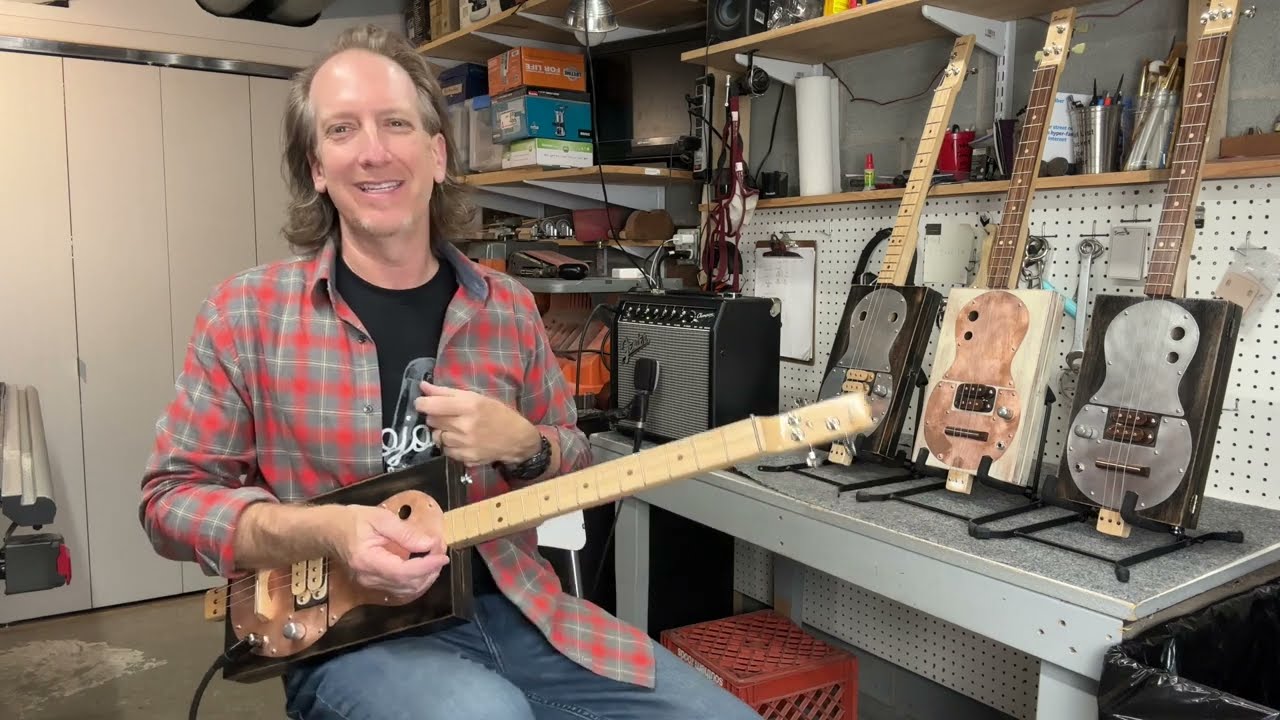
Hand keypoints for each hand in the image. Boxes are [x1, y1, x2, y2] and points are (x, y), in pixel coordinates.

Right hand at [331, 505, 448, 599]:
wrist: (329, 531)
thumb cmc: (352, 520)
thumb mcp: (379, 518)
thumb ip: (405, 533)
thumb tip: (429, 543)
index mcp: (368, 561)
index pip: (403, 572)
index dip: (426, 566)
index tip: (442, 556)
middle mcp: (368, 578)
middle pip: (407, 585)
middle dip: (429, 571)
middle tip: (441, 553)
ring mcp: (370, 584)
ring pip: (405, 590)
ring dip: (425, 578)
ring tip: (435, 560)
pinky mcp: (373, 584)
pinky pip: (399, 589)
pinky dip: (415, 581)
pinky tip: (423, 569)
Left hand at [414, 381, 540, 464]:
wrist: (516, 439)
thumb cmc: (497, 414)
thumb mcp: (476, 397)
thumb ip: (447, 392)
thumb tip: (423, 386)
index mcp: (469, 406)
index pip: (433, 405)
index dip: (422, 403)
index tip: (422, 402)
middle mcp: (465, 426)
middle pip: (432, 420)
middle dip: (435, 416)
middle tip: (446, 415)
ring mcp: (465, 445)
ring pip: (436, 437)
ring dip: (441, 431)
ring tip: (455, 428)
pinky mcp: (465, 458)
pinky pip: (445, 450)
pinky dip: (449, 445)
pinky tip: (460, 440)